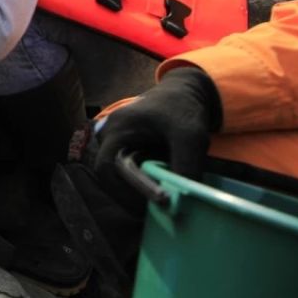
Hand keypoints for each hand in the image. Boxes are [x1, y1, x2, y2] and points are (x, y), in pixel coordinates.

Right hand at [93, 67, 221, 205]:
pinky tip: (160, 184)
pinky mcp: (125, 146)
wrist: (186, 90)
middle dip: (131, 194)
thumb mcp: (191, 136)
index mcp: (118, 129)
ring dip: (137, 188)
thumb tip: (182, 202)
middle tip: (157, 207)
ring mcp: (115, 140)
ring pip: (117, 174)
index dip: (122, 191)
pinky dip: (141, 181)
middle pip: (109, 175)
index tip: (148, 204)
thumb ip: (186, 165)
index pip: (106, 168)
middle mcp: (109, 135)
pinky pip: (126, 170)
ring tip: (161, 196)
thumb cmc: (184, 108)